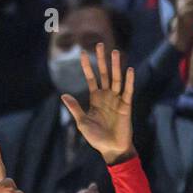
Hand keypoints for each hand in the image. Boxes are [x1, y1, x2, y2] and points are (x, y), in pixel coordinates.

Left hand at [61, 42, 134, 164]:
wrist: (111, 148)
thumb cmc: (96, 137)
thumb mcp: (82, 122)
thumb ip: (74, 108)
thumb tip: (63, 95)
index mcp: (95, 99)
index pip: (91, 79)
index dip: (87, 67)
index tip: (82, 53)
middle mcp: (107, 96)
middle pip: (104, 74)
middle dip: (101, 60)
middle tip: (100, 44)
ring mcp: (117, 99)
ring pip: (116, 79)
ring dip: (115, 66)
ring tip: (115, 52)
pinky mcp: (126, 105)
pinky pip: (128, 91)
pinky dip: (129, 81)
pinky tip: (128, 70)